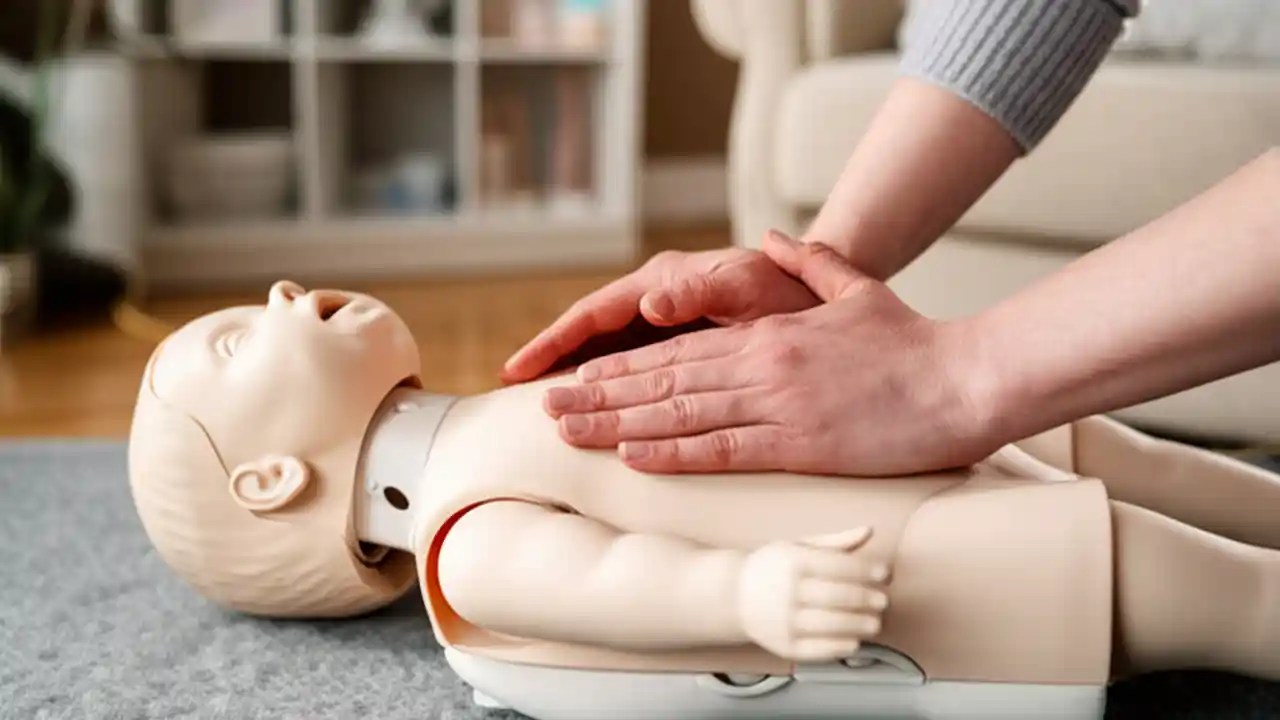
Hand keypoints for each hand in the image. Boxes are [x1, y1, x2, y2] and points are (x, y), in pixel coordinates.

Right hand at [501, 240, 819, 382]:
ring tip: (550, 412)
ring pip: (613, 357)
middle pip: (593, 337)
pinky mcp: (688, 354)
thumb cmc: (786, 288)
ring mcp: (670, 329)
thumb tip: (649, 301)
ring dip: (583, 382)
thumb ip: (700, 290)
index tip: (522, 368)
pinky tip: (601, 417)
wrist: (822, 297)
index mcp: (663, 283)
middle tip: (518, 396)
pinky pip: (641, 374)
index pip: (593, 314)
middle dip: (555, 365)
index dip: (555, 342)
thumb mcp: (747, 284)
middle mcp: (658, 304)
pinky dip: (618, 393)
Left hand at [543, 232, 996, 475]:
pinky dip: (672, 452)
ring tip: (568, 429)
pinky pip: (722, 448)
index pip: (679, 349)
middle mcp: (760, 365)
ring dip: (617, 422)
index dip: (624, 364)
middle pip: (664, 380)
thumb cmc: (914, 342)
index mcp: (768, 333)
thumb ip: (807, 262)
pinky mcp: (798, 442)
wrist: (964, 379)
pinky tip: (633, 456)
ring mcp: (776, 403)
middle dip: (600, 393)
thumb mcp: (855, 290)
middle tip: (547, 404)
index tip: (583, 373)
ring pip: (679, 413)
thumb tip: (773, 236)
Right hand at [737, 526, 889, 661]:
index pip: (840, 566)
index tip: (885, 574)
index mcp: (793, 561)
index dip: (867, 570)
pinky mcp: (783, 646)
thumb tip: (869, 531)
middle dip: (868, 600)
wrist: (735, 595)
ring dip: (861, 625)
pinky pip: (819, 650)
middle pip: (840, 597)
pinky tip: (855, 641)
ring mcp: (784, 621)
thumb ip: (836, 542)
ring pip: (833, 625)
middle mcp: (787, 591)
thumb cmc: (774, 568)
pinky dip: (842, 647)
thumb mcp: (799, 546)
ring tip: (875, 623)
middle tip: (883, 601)